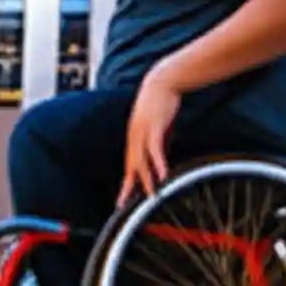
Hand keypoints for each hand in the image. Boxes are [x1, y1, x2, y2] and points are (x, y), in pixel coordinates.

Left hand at [117, 66, 182, 206]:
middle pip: (131, 166)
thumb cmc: (159, 103)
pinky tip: (163, 176)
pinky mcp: (154, 127)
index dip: (126, 182)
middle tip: (124, 204)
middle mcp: (134, 136)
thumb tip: (160, 157)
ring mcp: (143, 132)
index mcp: (134, 137)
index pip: (128, 164)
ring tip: (151, 195)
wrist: (162, 81)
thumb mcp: (158, 127)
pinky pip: (156, 150)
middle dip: (128, 187)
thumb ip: (158, 142)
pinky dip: (159, 164)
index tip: (122, 199)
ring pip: (141, 161)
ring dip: (146, 179)